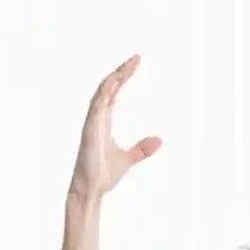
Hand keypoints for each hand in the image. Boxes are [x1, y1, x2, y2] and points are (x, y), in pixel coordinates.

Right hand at [69, 55, 161, 198]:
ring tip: (125, 67)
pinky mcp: (90, 131)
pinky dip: (104, 94)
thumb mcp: (128, 160)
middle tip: (135, 59)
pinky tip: (113, 83)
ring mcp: (92, 124)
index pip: (113, 94)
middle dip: (120, 73)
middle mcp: (96, 119)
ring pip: (101, 95)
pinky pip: (96, 108)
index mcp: (103, 122)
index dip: (123, 78)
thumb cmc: (103, 174)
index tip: (134, 64)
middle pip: (107, 89)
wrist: (92, 190)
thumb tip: (159, 140)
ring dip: (112, 80)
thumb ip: (142, 149)